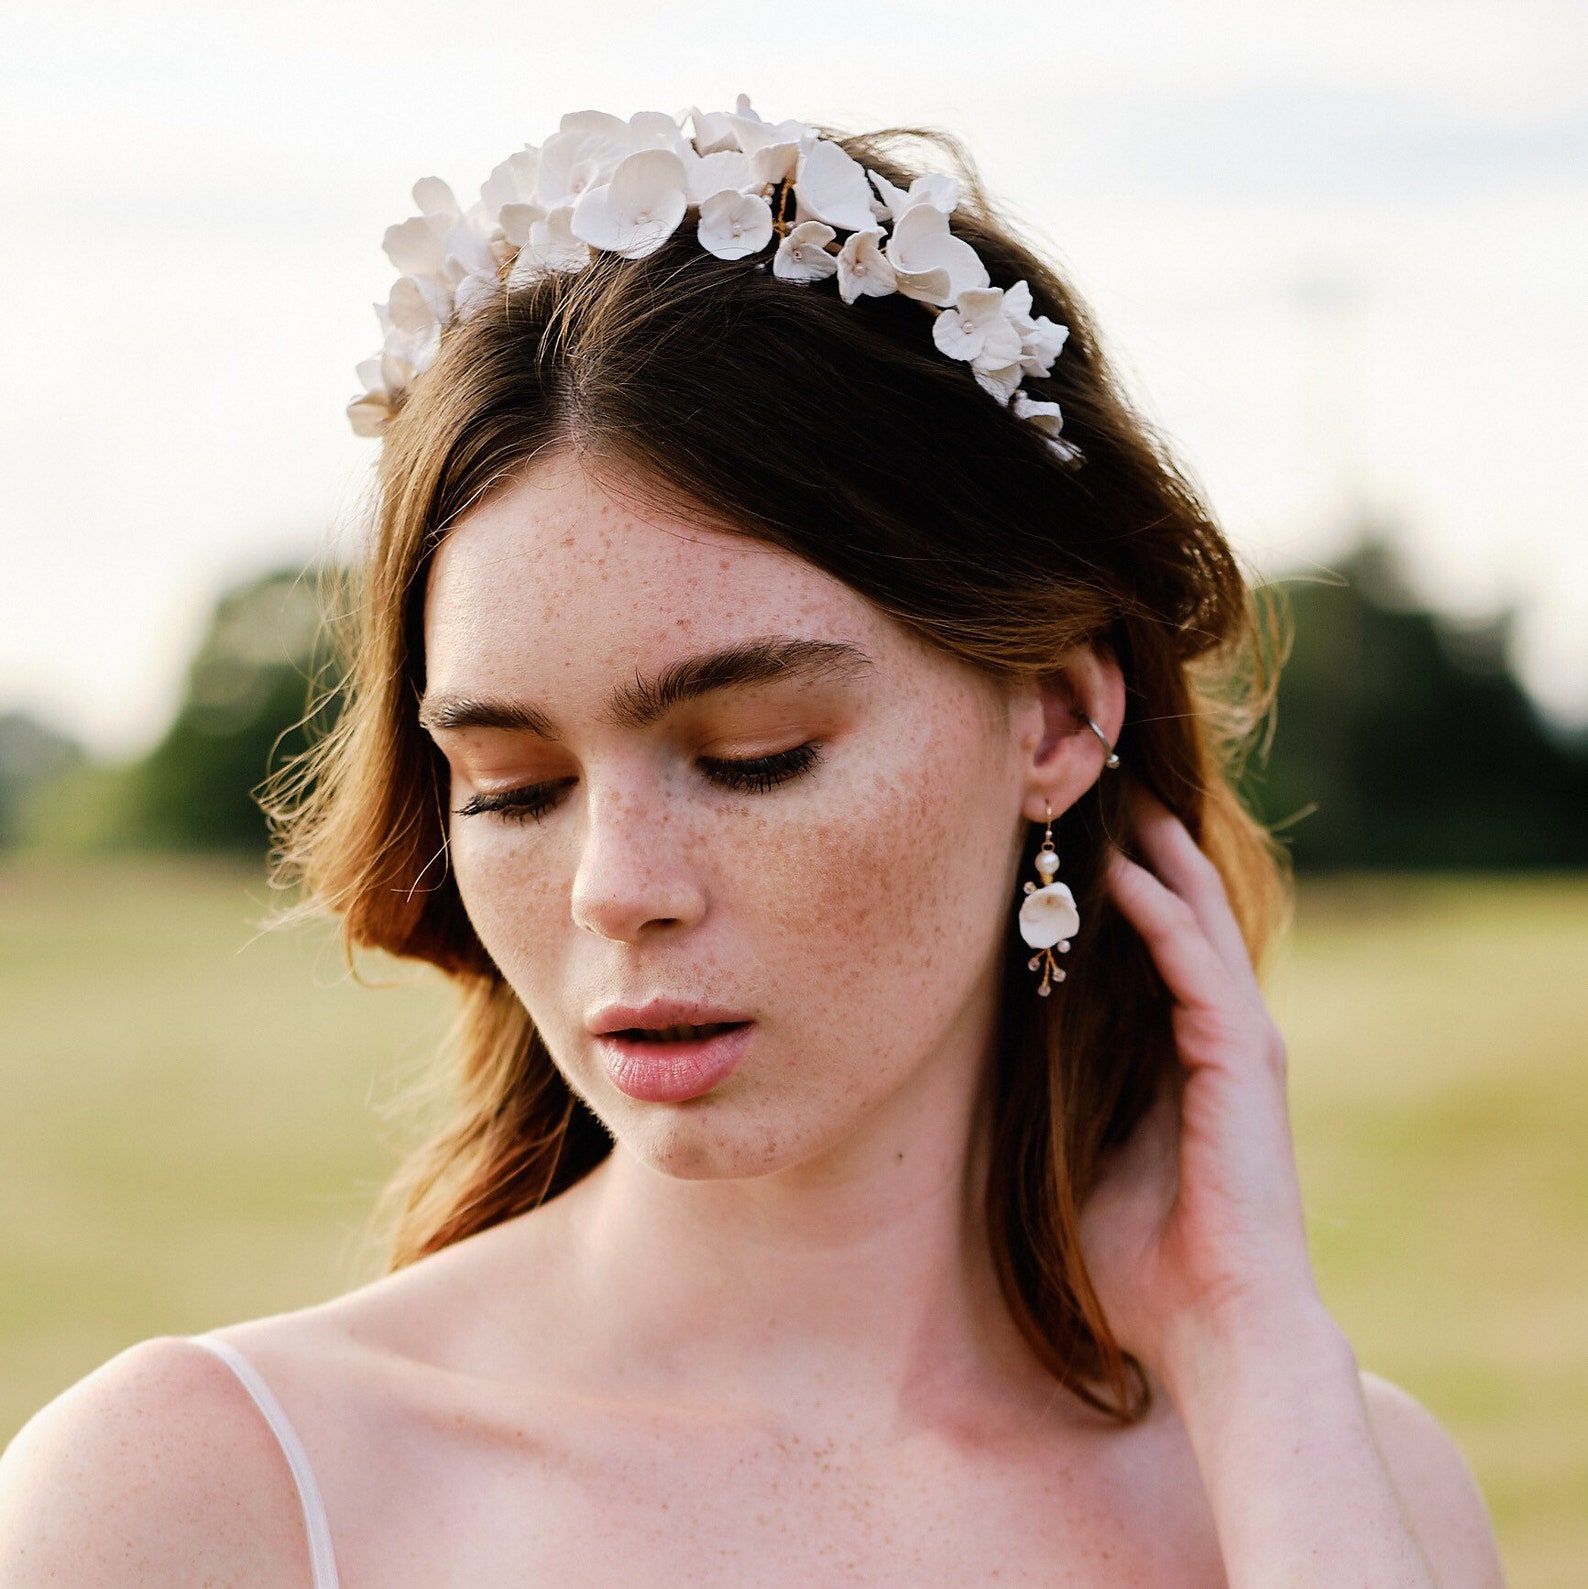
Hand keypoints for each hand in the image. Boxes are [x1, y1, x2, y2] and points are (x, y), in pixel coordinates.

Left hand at [1078, 783, 1323, 1391]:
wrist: (1214, 1327)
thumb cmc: (1139, 1262)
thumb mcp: (1077, 1159)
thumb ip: (1057, 1100)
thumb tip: (994, 1062)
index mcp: (1182, 1058)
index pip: (1152, 949)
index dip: (1118, 889)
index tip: (1070, 839)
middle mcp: (1218, 1037)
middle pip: (1182, 916)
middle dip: (1146, 850)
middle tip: (1106, 789)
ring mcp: (1237, 1044)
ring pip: (1196, 922)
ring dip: (1158, 856)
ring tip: (1120, 799)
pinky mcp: (1242, 1060)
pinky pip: (1196, 966)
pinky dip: (1161, 914)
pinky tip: (1124, 872)